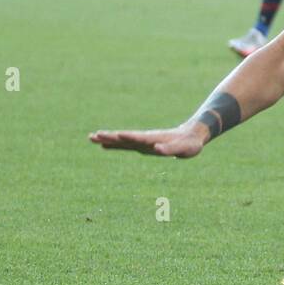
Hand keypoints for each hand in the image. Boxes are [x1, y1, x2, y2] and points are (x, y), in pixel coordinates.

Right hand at [88, 122, 207, 157]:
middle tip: (92, 136)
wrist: (191, 136)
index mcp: (154, 139)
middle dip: (109, 137)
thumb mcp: (183, 149)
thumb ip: (170, 149)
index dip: (125, 137)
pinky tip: (104, 146)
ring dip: (108, 139)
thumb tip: (157, 149)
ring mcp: (143, 141)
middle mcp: (146, 139)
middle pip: (125, 138)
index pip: (136, 138)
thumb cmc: (189, 144)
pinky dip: (115, 145)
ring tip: (92, 138)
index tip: (112, 135)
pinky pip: (126, 145)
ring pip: (123, 140)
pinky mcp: (144, 145)